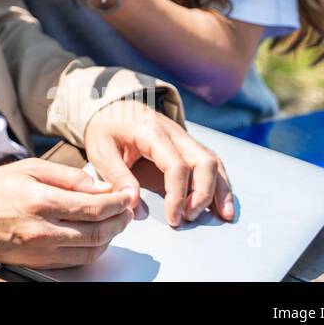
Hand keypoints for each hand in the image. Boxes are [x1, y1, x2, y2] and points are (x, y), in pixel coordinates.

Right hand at [0, 157, 135, 268]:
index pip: (93, 206)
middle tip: (127, 209)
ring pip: (92, 249)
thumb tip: (101, 186)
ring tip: (116, 221)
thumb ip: (68, 176)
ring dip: (111, 236)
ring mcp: (42, 249)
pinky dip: (94, 249)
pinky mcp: (41, 262)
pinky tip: (97, 235)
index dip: (117, 202)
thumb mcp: (30, 168)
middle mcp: (43, 229)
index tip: (126, 195)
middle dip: (120, 220)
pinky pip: (78, 260)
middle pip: (98, 231)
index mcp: (41, 200)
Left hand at [82, 99, 235, 226]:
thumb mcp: (100, 151)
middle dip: (203, 193)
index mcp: (151, 132)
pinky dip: (220, 183)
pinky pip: (210, 162)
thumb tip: (136, 207)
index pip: (176, 165)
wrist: (110, 106)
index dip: (178, 195)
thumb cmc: (104, 128)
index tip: (173, 218)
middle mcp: (174, 132)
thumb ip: (117, 177)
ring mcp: (184, 137)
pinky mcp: (187, 145)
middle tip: (189, 218)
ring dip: (219, 189)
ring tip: (221, 216)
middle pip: (203, 161)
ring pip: (212, 161)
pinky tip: (222, 205)